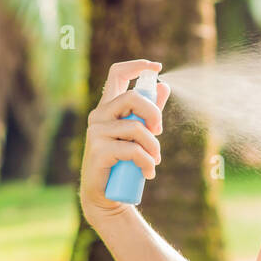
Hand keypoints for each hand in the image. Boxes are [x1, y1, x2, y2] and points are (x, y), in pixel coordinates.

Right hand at [79, 59, 170, 224]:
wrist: (106, 194)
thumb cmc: (124, 162)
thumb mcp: (139, 134)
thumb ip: (150, 111)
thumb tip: (164, 86)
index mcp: (108, 107)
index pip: (117, 74)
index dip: (136, 66)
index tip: (156, 66)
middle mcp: (99, 115)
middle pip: (132, 97)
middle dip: (154, 113)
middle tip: (159, 131)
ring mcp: (96, 132)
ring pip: (136, 128)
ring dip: (153, 146)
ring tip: (155, 161)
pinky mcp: (98, 150)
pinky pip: (132, 150)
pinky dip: (147, 161)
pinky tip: (148, 172)